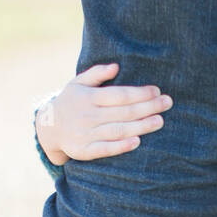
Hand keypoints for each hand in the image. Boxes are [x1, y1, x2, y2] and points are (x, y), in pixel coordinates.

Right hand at [34, 63, 172, 164]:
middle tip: (167, 103)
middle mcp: (88, 115)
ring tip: (160, 121)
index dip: (139, 93)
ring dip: (141, 126)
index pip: (119, 94)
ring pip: (118, 130)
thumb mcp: (78, 83)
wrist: (48, 128)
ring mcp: (86, 134)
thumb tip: (116, 66)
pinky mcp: (85, 150)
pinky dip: (121, 146)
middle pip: (123, 112)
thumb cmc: (70, 102)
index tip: (157, 91)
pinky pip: (106, 149)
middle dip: (147, 107)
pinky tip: (137, 141)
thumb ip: (97, 74)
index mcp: (88, 97)